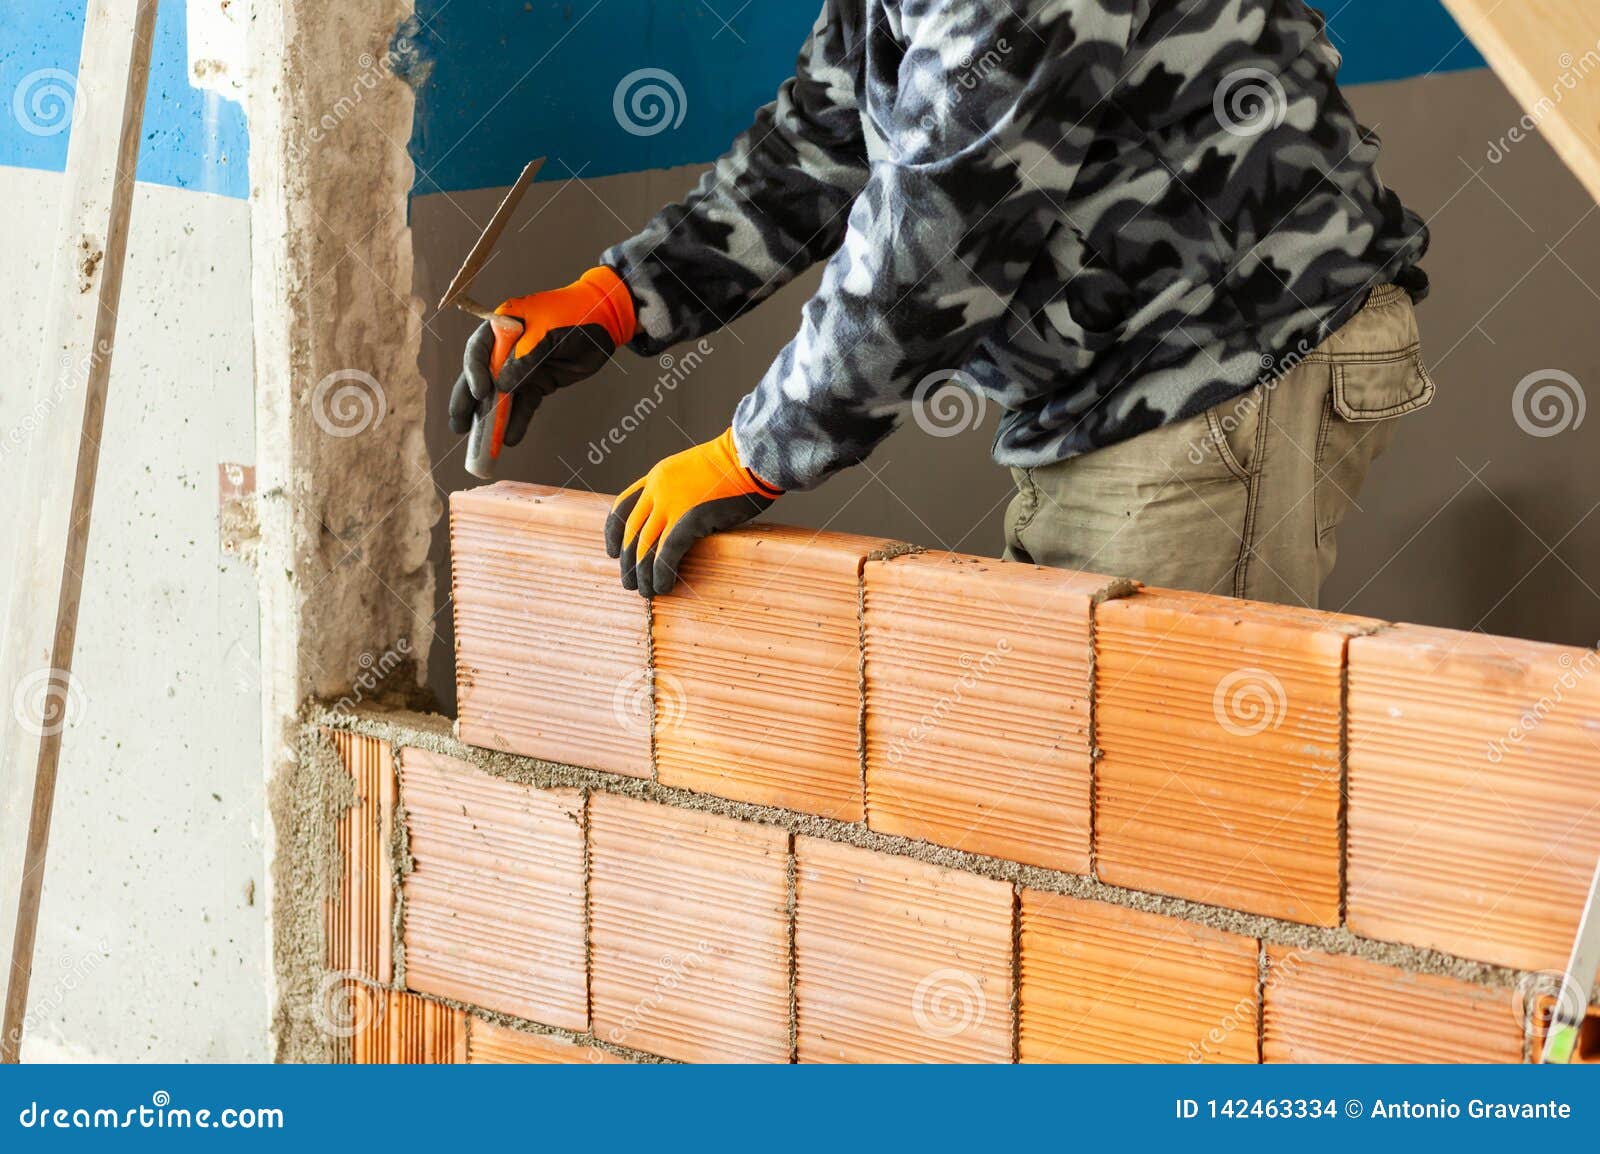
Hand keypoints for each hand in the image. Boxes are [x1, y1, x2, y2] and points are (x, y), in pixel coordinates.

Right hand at [447, 265, 634, 447]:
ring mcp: (524, 368)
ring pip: (501, 396)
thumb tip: (500, 387)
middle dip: (468, 401)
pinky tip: (510, 439)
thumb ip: (525, 358)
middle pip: (482, 377)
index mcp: (503, 326)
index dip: (474, 372)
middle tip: (458, 425)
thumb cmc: (576, 316)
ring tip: (480, 442)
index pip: (479, 350)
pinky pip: (525, 405)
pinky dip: (518, 421)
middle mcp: (508, 348)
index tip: (480, 392)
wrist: (607, 321)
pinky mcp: (540, 383)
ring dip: (490, 418)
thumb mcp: (548, 333)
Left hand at [605, 428, 781, 597]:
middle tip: (629, 583)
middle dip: (627, 562)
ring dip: (642, 575)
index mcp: (657, 477)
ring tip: (646, 592)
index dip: (613, 534)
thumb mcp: (696, 472)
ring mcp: (672, 504)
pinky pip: (666, 555)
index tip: (613, 553)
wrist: (752, 456)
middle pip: (630, 533)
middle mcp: (658, 490)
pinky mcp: (689, 520)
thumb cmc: (736, 467)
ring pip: (644, 547)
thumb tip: (679, 522)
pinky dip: (661, 575)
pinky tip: (664, 587)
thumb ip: (681, 492)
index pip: (622, 508)